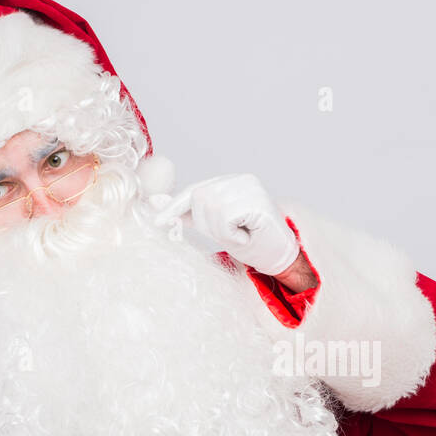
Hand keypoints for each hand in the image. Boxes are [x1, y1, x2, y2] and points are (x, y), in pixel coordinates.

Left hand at [151, 173, 299, 275]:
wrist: (281, 256)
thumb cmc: (251, 241)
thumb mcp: (214, 226)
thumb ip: (189, 213)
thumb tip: (154, 202)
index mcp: (229, 181)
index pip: (195, 191)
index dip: (175, 207)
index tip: (157, 221)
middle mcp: (240, 179)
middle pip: (199, 199)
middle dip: (207, 224)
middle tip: (231, 234)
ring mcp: (250, 187)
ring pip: (211, 209)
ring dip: (221, 231)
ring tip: (241, 234)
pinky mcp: (256, 200)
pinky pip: (226, 218)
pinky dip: (232, 233)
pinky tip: (247, 234)